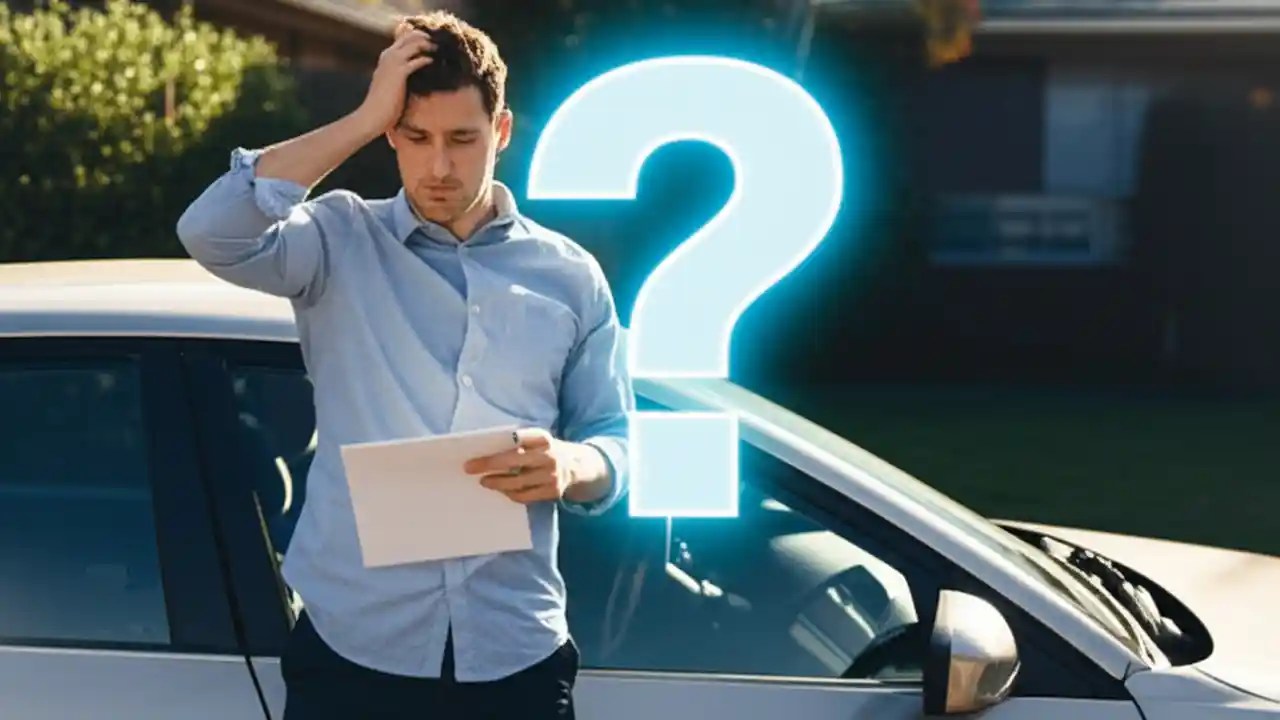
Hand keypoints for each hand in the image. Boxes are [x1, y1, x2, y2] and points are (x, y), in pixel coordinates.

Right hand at [355, 30, 433, 133]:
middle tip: (437, 43)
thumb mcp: (390, 82)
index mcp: (385, 57)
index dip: (417, 38)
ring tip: (437, 50)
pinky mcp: (399, 73)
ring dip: (427, 45)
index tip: (429, 42)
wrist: (373, 114)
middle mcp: (388, 56)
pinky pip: (417, 60)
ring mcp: (393, 63)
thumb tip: (412, 73)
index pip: (402, 39)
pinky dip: (426, 59)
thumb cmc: (382, 103)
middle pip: (409, 37)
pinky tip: (433, 61)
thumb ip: (399, 74)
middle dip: (424, 37)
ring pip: (414, 45)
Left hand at [464, 428, 580, 504]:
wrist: (577, 466)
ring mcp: (551, 475)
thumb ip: (519, 442)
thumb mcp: (538, 440)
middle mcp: (548, 455)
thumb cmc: (547, 451)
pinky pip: (525, 496)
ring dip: (497, 483)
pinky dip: (510, 493)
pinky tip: (502, 490)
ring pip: (517, 482)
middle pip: (514, 461)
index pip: (518, 438)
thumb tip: (485, 450)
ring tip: (484, 481)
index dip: (498, 445)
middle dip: (489, 465)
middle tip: (470, 468)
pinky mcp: (552, 492)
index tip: (477, 451)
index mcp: (542, 438)